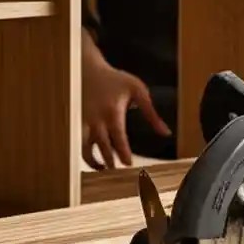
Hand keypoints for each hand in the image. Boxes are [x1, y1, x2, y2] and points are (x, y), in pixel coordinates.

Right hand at [81, 37, 170, 169]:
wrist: (87, 69)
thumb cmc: (116, 80)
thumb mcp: (138, 91)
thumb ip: (152, 114)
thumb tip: (166, 133)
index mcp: (112, 112)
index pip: (118, 137)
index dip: (123, 152)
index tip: (129, 164)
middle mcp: (96, 119)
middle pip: (102, 146)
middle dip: (110, 161)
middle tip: (118, 173)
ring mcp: (84, 122)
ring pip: (85, 147)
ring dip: (93, 161)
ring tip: (103, 169)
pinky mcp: (76, 124)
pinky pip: (79, 143)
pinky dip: (85, 154)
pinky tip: (95, 160)